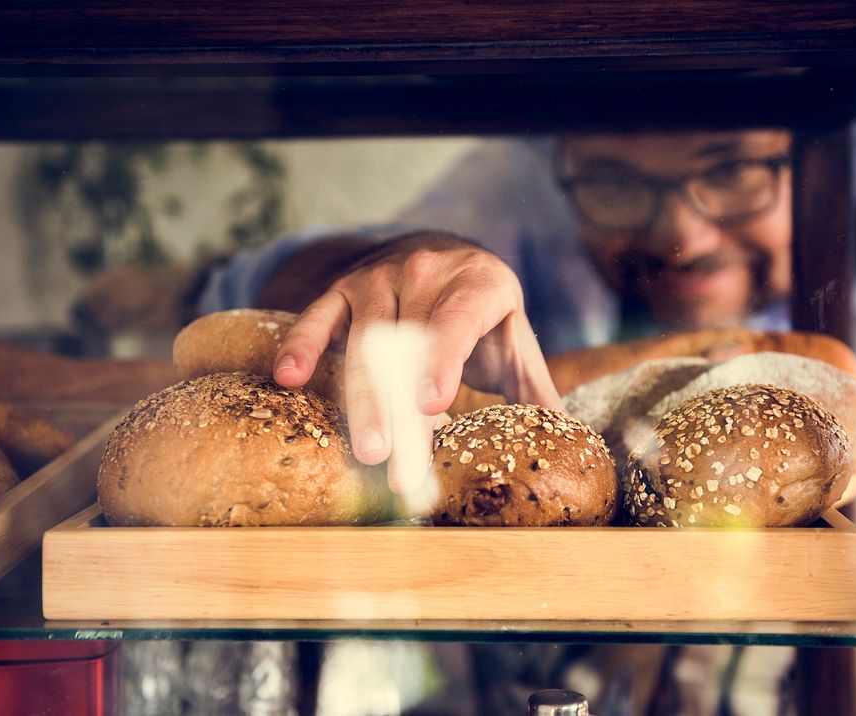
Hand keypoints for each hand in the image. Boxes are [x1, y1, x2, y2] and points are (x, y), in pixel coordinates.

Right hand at [272, 232, 560, 495]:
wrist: (440, 252)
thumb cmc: (482, 309)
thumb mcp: (513, 336)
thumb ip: (533, 384)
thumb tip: (567, 437)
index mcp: (479, 283)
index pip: (457, 322)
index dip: (442, 361)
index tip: (431, 405)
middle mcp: (426, 273)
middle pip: (406, 345)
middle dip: (399, 406)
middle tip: (394, 459)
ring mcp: (379, 278)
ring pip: (364, 341)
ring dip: (361, 397)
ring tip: (366, 447)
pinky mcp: (343, 288)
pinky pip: (318, 316)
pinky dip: (302, 345)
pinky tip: (289, 378)